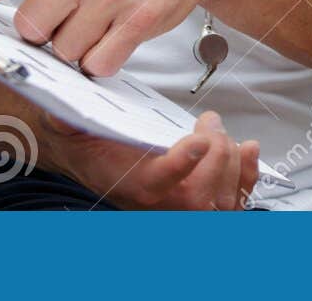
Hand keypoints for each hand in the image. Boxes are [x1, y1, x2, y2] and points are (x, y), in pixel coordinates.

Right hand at [41, 108, 260, 209]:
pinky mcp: (200, 201)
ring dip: (233, 165)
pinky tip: (247, 150)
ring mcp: (182, 208)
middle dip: (216, 155)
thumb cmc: (92, 142)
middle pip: (200, 196)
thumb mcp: (70, 123)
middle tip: (209, 123)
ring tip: (223, 134)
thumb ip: (69, 114)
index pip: (159, 184)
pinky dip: (248, 177)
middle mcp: (159, 204)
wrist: (93, 158)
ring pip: (221, 202)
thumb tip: (64, 101)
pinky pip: (233, 201)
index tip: (199, 140)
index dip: (183, 164)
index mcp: (132, 185)